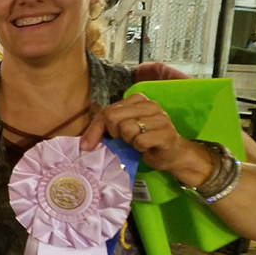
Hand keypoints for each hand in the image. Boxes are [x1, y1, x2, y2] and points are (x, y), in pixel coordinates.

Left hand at [79, 93, 195, 174]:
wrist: (171, 154)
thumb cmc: (143, 140)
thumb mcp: (120, 131)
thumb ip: (103, 129)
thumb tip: (84, 145)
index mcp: (137, 99)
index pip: (106, 111)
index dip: (96, 130)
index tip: (88, 145)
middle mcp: (150, 104)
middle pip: (113, 117)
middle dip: (115, 133)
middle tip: (125, 139)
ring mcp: (160, 118)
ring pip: (127, 128)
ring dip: (129, 141)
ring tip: (138, 142)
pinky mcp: (166, 133)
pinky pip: (140, 140)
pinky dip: (139, 148)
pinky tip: (146, 147)